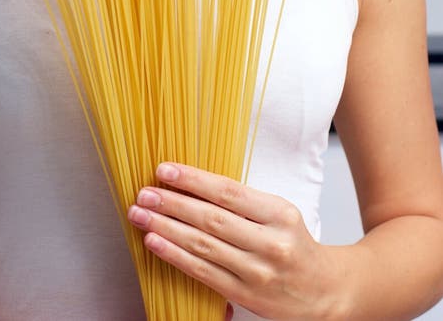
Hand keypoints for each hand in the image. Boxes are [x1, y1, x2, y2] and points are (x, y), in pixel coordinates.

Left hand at [127, 162, 338, 319]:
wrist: (324, 289)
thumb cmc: (294, 243)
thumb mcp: (278, 213)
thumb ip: (242, 202)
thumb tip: (190, 184)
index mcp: (279, 213)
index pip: (228, 192)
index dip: (193, 180)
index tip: (165, 170)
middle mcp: (270, 243)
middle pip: (212, 219)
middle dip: (172, 203)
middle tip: (145, 192)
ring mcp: (257, 272)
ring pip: (203, 246)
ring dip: (166, 228)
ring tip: (141, 214)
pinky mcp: (245, 295)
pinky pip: (203, 272)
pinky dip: (175, 256)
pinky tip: (155, 242)